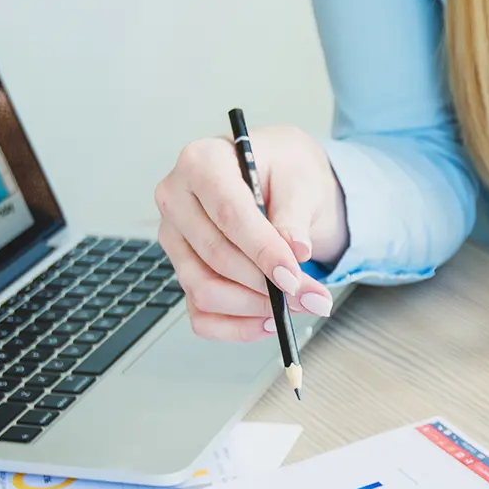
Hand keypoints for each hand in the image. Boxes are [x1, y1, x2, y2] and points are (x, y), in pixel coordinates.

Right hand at [154, 124, 348, 341]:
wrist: (277, 177)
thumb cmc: (284, 170)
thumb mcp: (300, 180)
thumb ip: (295, 216)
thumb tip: (295, 252)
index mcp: (201, 162)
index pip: (228, 214)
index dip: (262, 251)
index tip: (294, 277)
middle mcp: (177, 200)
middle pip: (216, 257)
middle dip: (269, 286)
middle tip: (313, 297)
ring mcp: (175, 240)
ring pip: (205, 291)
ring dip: (256, 308)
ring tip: (297, 304)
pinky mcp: (182, 271)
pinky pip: (201, 315)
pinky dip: (237, 326)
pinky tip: (268, 319)